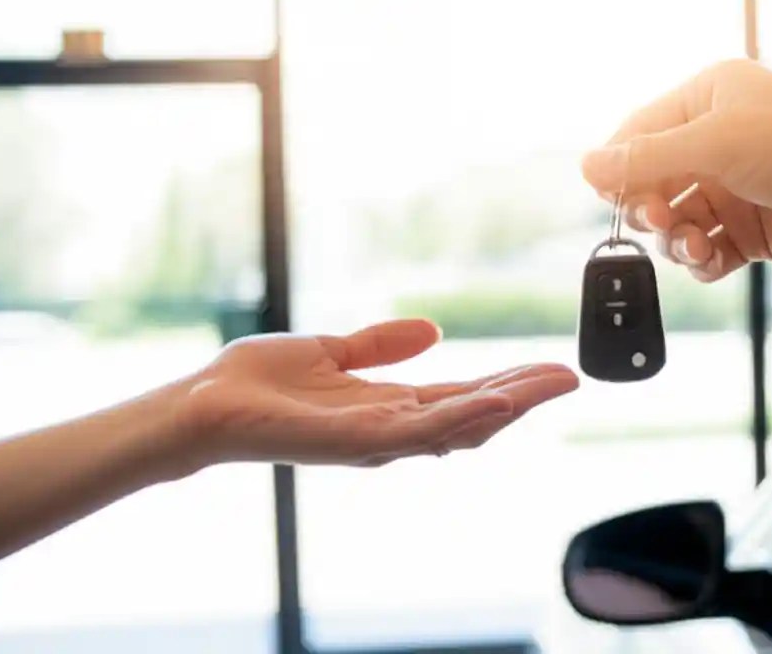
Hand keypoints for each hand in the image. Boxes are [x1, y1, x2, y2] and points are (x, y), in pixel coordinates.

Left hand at [174, 319, 577, 471]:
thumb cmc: (257, 382)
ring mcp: (375, 440)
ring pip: (457, 426)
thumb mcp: (331, 349)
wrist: (200, 404)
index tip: (552, 369)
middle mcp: (391, 429)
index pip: (463, 394)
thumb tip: (434, 329)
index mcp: (389, 406)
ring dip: (507, 405)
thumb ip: (380, 344)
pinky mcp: (354, 442)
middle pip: (472, 414)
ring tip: (551, 385)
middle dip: (524, 396)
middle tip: (571, 376)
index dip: (509, 382)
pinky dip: (461, 418)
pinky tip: (496, 400)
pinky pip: (419, 433)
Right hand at [580, 59, 771, 281]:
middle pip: (651, 181)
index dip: (618, 167)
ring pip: (676, 221)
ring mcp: (734, 186)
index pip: (638, 132)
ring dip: (677, 239)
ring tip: (697, 245)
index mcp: (707, 98)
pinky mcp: (751, 229)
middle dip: (649, 208)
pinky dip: (702, 260)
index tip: (608, 198)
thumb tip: (585, 165)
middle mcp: (716, 139)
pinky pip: (705, 248)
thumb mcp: (715, 145)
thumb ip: (646, 159)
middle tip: (660, 221)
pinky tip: (712, 260)